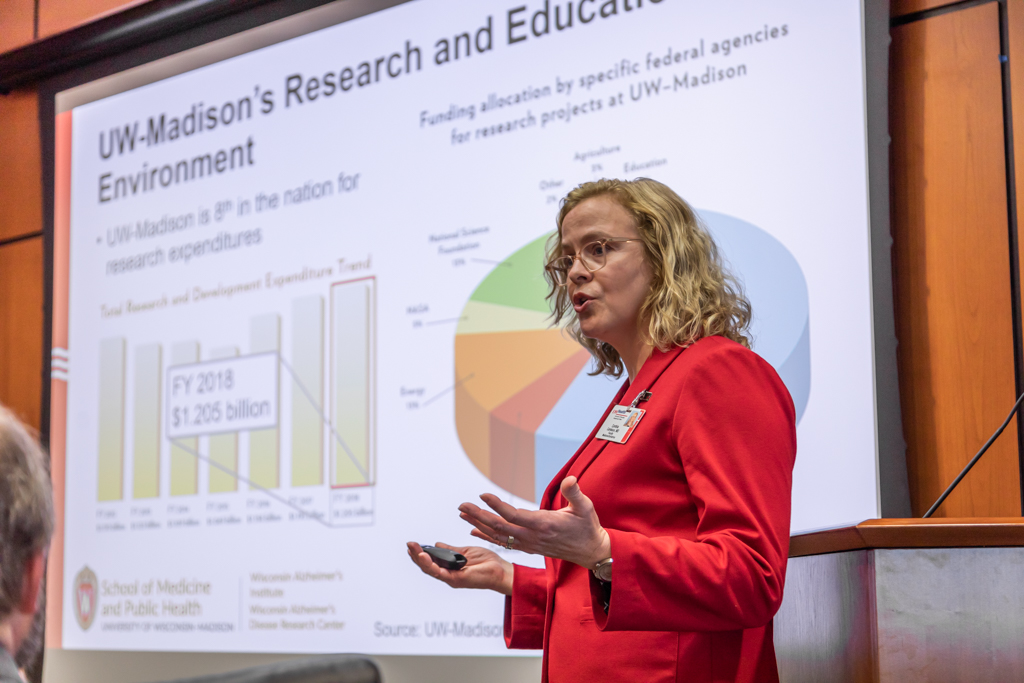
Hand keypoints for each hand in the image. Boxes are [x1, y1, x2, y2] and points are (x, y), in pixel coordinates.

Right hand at [406, 541, 513, 595]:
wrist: (501, 570)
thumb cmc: (486, 563)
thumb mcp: (465, 552)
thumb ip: (451, 549)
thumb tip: (437, 544)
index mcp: (450, 568)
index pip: (431, 562)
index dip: (421, 554)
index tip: (413, 544)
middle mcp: (449, 575)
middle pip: (427, 567)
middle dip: (416, 556)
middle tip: (409, 545)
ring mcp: (452, 578)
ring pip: (430, 571)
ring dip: (420, 560)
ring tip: (413, 549)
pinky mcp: (457, 580)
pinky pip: (440, 573)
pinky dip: (431, 565)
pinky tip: (425, 556)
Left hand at [458, 476, 611, 568]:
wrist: (590, 552)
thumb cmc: (587, 528)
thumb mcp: (586, 508)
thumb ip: (575, 494)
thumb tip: (570, 479)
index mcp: (543, 525)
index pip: (514, 515)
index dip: (496, 505)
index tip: (483, 494)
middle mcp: (532, 537)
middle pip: (499, 527)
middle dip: (479, 515)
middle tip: (461, 505)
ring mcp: (528, 544)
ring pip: (498, 535)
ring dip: (479, 524)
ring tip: (462, 514)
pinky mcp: (528, 547)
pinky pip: (503, 542)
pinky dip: (487, 535)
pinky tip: (474, 530)